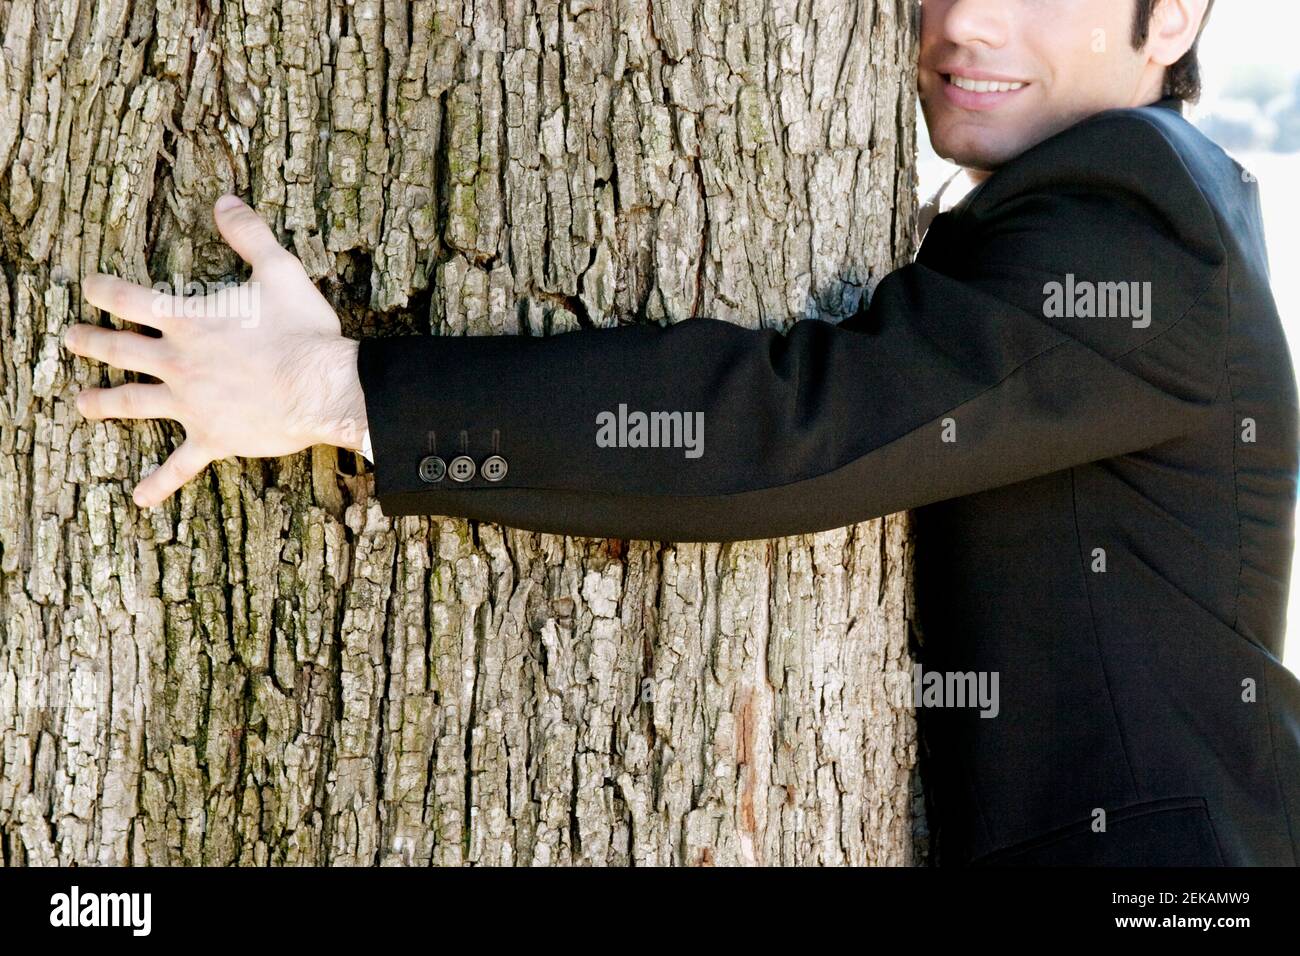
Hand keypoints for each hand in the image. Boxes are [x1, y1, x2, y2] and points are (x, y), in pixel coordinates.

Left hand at [65, 193, 368, 507]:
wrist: (325, 386)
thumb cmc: (304, 331)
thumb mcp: (280, 271)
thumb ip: (248, 234)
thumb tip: (226, 201)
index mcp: (188, 320)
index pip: (129, 300)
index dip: (104, 290)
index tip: (89, 285)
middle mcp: (178, 362)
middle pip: (118, 350)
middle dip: (90, 341)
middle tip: (70, 337)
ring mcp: (190, 404)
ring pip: (133, 402)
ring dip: (103, 401)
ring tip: (81, 403)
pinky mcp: (212, 437)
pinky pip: (179, 465)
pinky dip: (158, 482)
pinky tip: (138, 497)